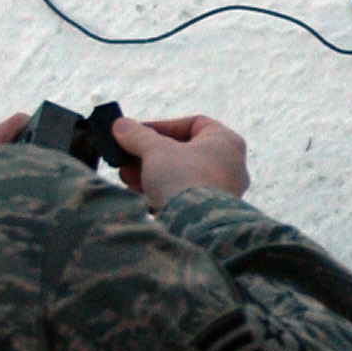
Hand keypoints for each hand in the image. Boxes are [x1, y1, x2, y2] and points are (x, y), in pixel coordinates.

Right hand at [111, 114, 249, 207]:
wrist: (195, 226)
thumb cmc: (183, 177)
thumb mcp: (155, 150)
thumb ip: (138, 135)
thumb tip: (120, 125)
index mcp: (227, 142)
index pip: (194, 124)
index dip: (163, 126)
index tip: (138, 132)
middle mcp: (231, 166)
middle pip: (184, 152)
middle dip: (150, 155)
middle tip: (126, 158)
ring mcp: (224, 192)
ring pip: (182, 177)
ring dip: (151, 174)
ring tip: (126, 177)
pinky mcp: (211, 214)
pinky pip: (184, 198)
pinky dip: (161, 194)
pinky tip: (138, 196)